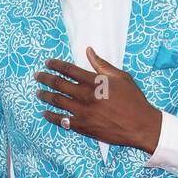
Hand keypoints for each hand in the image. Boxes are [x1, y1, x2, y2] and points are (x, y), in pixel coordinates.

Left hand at [34, 47, 161, 152]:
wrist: (140, 126)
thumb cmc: (133, 100)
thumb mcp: (121, 77)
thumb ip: (102, 65)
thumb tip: (89, 51)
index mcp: (94, 81)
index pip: (68, 69)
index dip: (55, 65)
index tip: (48, 62)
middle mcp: (86, 96)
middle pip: (58, 84)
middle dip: (45, 78)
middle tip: (38, 76)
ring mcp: (83, 112)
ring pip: (57, 101)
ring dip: (45, 96)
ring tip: (38, 93)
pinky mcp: (83, 127)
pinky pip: (62, 121)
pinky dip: (52, 117)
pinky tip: (45, 113)